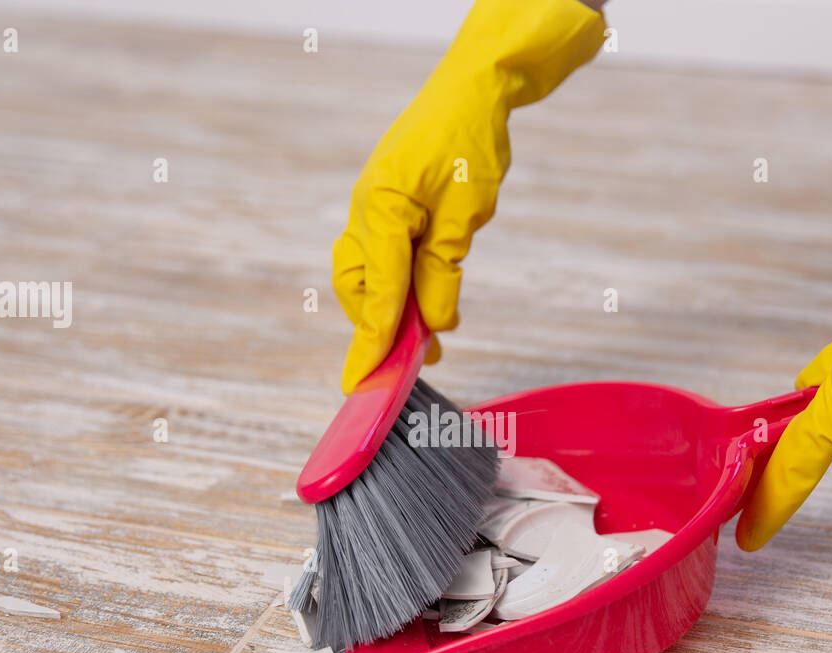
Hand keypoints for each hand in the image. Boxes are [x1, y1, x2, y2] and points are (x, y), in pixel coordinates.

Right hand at [332, 0, 604, 392]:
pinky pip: (383, 261)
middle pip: (360, 288)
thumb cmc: (469, 143)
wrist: (470, 93)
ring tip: (430, 337)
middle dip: (382, 326)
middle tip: (419, 358)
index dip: (374, 340)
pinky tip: (429, 300)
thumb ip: (444, 270)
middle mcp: (366, 212)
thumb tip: (434, 324)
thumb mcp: (467, 212)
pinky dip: (400, 287)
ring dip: (393, 310)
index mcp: (381, 208)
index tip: (365, 381)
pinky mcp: (385, 213)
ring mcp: (372, 211)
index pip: (377, 289)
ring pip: (367, 278)